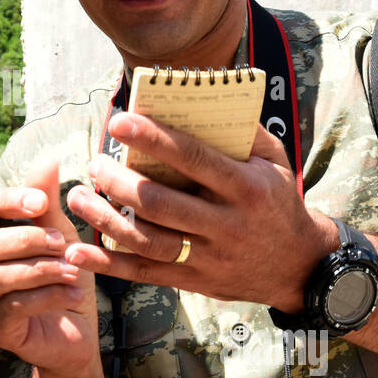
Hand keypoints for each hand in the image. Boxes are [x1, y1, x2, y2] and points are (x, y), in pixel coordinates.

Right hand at [0, 162, 98, 375]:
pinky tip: (73, 293)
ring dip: (41, 270)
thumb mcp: (61, 233)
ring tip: (73, 269)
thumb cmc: (64, 276)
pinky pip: (14, 307)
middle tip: (62, 243)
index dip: (7, 201)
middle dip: (27, 240)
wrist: (78, 328)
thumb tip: (47, 158)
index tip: (40, 201)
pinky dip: (47, 296)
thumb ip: (48, 202)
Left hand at [63, 113, 335, 310]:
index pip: (194, 159)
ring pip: (146, 241)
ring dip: (105, 220)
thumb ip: (243, 130)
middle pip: (160, 203)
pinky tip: (78, 253)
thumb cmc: (278, 200)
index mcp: (247, 188)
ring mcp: (209, 258)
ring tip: (77, 198)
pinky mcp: (194, 282)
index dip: (153, 139)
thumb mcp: (275, 161)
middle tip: (94, 164)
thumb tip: (201, 95)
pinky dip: (108, 265)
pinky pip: (144, 274)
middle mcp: (227, 225)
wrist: (300, 266)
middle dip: (119, 182)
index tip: (118, 122)